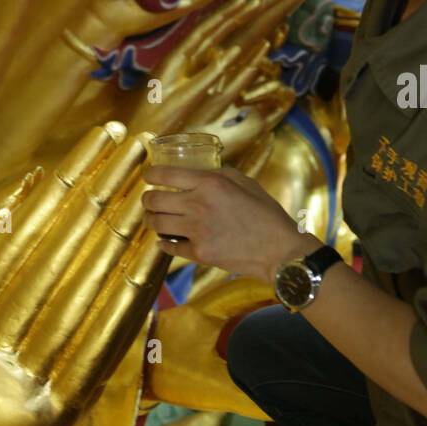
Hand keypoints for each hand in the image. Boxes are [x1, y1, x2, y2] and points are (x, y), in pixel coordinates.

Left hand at [142, 163, 315, 281]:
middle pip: (154, 200)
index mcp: (209, 183)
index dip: (151, 174)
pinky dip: (164, 243)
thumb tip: (199, 171)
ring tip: (154, 218)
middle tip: (149, 200)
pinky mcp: (199, 254)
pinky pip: (170, 248)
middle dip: (147, 199)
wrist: (279, 250)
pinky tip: (166, 241)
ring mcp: (197, 232)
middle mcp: (198, 205)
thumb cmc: (266, 213)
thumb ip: (219, 174)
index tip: (148, 176)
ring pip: (157, 224)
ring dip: (151, 220)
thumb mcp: (245, 182)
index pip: (166, 174)